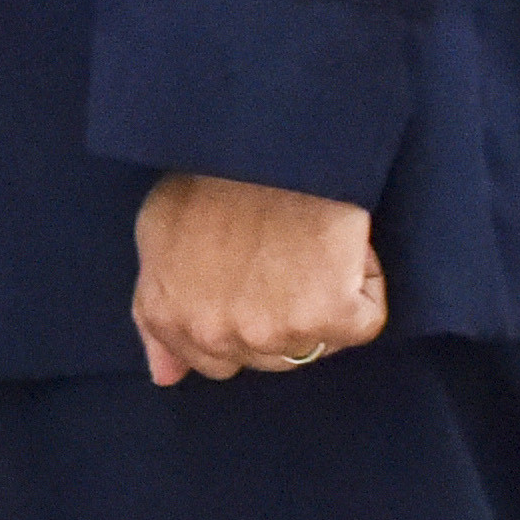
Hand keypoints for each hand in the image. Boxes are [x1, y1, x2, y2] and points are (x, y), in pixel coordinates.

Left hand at [130, 171, 390, 385]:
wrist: (263, 142)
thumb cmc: (211, 178)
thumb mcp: (158, 238)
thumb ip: (156, 313)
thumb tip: (166, 376)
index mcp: (171, 319)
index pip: (216, 365)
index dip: (242, 323)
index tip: (254, 284)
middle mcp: (218, 336)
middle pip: (270, 358)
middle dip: (281, 317)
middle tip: (281, 257)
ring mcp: (274, 333)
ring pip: (316, 344)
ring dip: (323, 300)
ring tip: (305, 244)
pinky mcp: (328, 317)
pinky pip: (363, 321)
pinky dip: (363, 286)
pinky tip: (339, 246)